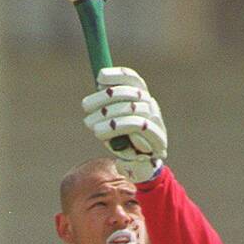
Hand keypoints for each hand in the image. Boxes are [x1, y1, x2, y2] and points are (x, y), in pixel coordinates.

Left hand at [82, 67, 167, 183]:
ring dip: (107, 114)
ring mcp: (156, 121)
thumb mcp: (111, 120)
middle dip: (105, 97)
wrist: (140, 167)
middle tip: (85, 106)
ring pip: (132, 109)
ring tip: (90, 124)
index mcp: (142, 98)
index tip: (99, 77)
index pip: (133, 79)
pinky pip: (136, 125)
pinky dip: (116, 126)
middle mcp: (151, 106)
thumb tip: (99, 84)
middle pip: (131, 92)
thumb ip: (107, 104)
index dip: (117, 75)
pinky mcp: (157, 137)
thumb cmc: (123, 142)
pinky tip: (100, 132)